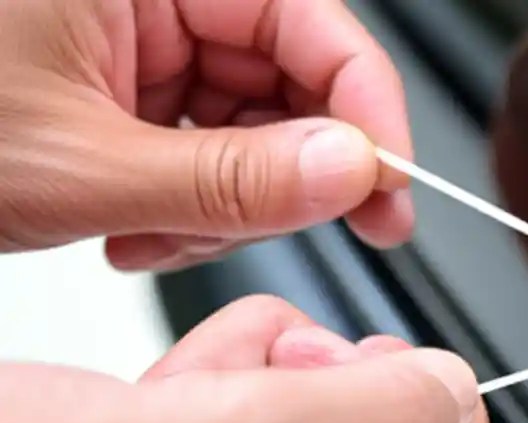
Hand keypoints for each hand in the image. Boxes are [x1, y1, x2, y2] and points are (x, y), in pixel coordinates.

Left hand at [0, 0, 414, 267]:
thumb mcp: (79, 165)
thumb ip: (231, 177)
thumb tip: (350, 174)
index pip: (313, 25)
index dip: (366, 114)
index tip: (390, 194)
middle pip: (288, 77)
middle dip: (289, 170)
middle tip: (295, 231)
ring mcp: (132, 37)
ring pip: (247, 122)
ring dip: (226, 200)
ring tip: (162, 235)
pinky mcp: (118, 83)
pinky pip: (198, 142)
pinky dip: (186, 201)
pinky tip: (140, 227)